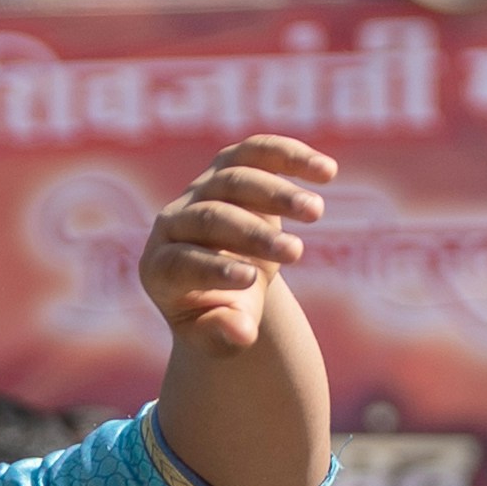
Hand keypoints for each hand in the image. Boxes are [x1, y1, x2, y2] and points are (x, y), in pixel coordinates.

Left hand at [138, 133, 335, 356]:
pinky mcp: (229, 165)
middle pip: (210, 217)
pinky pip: (256, 151)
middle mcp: (173, 222)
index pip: (180, 263)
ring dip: (276, 193)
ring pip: (234, 178)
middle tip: (295, 254)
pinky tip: (327, 171)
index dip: (211, 269)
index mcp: (160, 268)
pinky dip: (290, 155)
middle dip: (252, 234)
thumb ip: (224, 335)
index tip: (249, 281)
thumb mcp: (217, 334)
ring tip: (316, 211)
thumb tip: (242, 333)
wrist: (228, 278)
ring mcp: (200, 190)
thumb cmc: (221, 311)